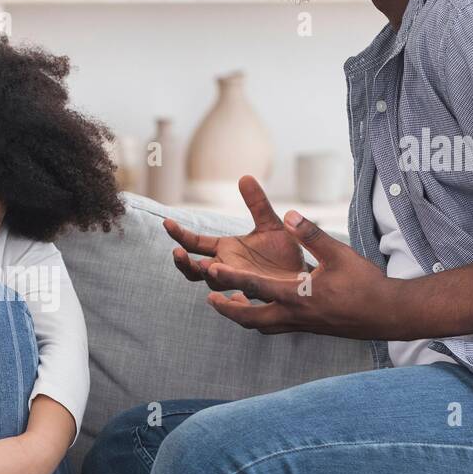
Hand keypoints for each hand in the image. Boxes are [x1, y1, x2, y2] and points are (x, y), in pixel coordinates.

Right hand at [166, 175, 309, 287]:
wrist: (305, 275)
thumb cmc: (285, 252)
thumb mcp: (270, 224)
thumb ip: (257, 204)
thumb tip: (245, 176)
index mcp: (225, 249)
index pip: (195, 242)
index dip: (180, 234)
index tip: (167, 222)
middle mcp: (226, 267)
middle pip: (194, 269)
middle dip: (184, 262)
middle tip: (177, 252)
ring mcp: (238, 282)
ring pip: (214, 282)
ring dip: (208, 274)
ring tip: (207, 266)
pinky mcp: (254, 294)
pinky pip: (239, 297)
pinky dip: (233, 295)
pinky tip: (235, 294)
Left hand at [201, 210, 403, 339]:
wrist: (388, 315)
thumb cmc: (366, 284)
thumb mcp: (339, 254)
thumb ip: (311, 234)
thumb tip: (289, 214)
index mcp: (297, 297)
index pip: (256, 287)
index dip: (231, 278)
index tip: (211, 271)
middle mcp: (295, 315)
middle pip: (251, 318)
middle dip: (228, 309)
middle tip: (210, 298)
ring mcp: (302, 325)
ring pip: (263, 327)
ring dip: (244, 317)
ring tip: (230, 304)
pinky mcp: (310, 327)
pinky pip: (278, 327)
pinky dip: (263, 320)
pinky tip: (265, 309)